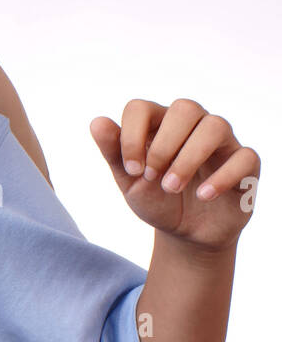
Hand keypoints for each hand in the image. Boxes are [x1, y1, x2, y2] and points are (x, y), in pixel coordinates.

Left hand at [90, 99, 259, 251]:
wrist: (185, 233)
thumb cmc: (156, 199)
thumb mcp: (130, 181)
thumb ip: (114, 152)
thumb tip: (97, 122)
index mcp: (160, 124)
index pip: (141, 107)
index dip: (131, 135)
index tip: (131, 170)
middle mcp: (193, 125)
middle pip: (185, 107)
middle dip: (163, 145)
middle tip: (152, 177)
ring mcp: (222, 142)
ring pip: (215, 126)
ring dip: (188, 158)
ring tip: (171, 187)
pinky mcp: (245, 164)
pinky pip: (243, 157)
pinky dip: (222, 177)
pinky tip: (204, 195)